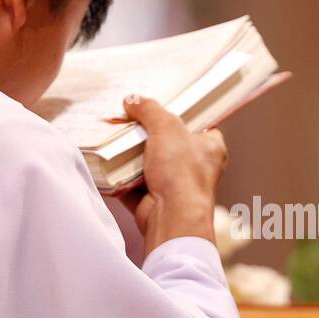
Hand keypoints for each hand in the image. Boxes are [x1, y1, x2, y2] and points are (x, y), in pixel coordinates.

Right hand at [118, 95, 226, 257]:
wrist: (172, 217)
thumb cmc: (182, 174)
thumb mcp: (167, 128)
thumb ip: (150, 110)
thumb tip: (133, 100)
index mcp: (210, 148)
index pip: (200, 125)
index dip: (181, 115)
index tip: (161, 107)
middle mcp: (195, 168)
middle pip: (168, 143)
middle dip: (148, 134)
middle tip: (130, 119)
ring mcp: (174, 185)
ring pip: (148, 163)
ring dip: (131, 155)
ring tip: (114, 138)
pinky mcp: (153, 200)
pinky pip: (132, 184)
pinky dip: (119, 177)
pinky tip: (107, 163)